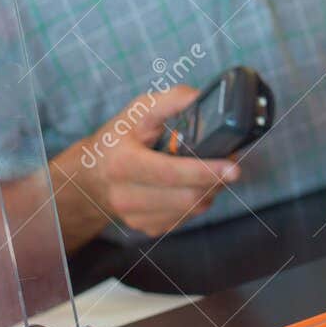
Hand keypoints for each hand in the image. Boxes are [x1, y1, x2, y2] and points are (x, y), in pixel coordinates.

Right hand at [68, 86, 239, 236]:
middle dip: (216, 180)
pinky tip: (192, 185)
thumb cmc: (119, 138)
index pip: (169, 172)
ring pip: (191, 210)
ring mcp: (135, 216)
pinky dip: (197, 201)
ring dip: (210, 190)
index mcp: (122, 163)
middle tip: (230, 163)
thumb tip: (202, 98)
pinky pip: (185, 219)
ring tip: (211, 171)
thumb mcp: (138, 111)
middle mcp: (125, 195)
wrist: (92, 174)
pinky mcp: (146, 228)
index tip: (233, 167)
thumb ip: (171, 100)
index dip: (204, 170)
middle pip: (187, 197)